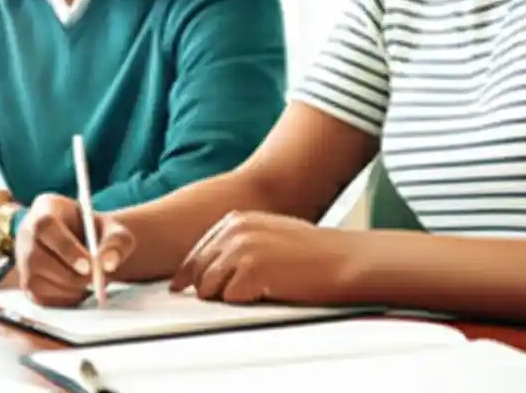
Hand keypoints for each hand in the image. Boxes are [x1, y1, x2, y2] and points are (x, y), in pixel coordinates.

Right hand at [15, 193, 134, 307]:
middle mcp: (26, 232)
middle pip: (37, 257)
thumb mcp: (113, 230)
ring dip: (68, 289)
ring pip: (36, 281)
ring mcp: (22, 259)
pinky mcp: (26, 282)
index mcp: (45, 209)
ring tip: (90, 282)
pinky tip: (78, 289)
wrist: (88, 244)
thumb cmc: (98, 232)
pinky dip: (63, 300)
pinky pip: (39, 298)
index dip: (66, 248)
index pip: (46, 227)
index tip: (89, 266)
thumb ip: (116, 242)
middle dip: (70, 275)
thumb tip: (108, 264)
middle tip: (96, 281)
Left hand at [170, 211, 364, 304]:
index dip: (189, 273)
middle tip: (218, 300)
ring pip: (208, 288)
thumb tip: (213, 265)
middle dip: (205, 289)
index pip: (198, 252)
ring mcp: (241, 249)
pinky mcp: (251, 271)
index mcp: (235, 220)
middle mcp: (234, 231)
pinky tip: (264, 296)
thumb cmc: (314, 252)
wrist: (345, 259)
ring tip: (253, 295)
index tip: (180, 287)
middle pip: (197, 271)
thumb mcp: (269, 233)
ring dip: (225, 297)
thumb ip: (239, 243)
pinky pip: (228, 299)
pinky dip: (242, 304)